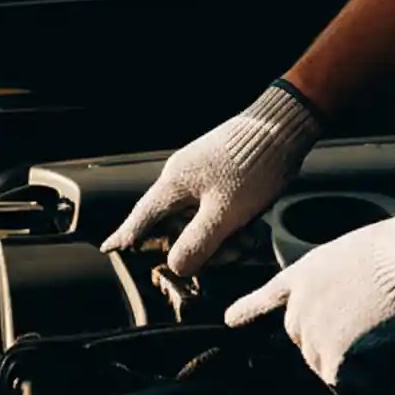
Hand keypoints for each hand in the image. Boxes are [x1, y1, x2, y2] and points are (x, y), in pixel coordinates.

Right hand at [100, 81, 320, 275]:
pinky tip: (252, 230)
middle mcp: (184, 179)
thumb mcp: (224, 213)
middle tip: (233, 254)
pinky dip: (233, 225)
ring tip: (249, 241)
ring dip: (224, 239)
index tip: (110, 248)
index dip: (127, 235)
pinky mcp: (224, 177)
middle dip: (204, 248)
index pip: (143, 216)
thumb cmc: (251, 168)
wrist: (284, 127)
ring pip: (203, 221)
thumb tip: (175, 267)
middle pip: (179, 227)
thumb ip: (197, 243)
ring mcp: (204, 177)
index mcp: (175, 184)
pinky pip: (219, 211)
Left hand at [224, 193, 394, 394]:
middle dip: (326, 343)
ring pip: (320, 361)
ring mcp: (313, 327)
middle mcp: (300, 302)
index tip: (230, 319)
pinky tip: (375, 372)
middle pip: (300, 338)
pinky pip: (339, 379)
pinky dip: (357, 381)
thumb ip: (342, 280)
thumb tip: (356, 302)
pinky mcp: (333, 349)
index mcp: (305, 272)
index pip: (269, 295)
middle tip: (362, 337)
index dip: (249, 309)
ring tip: (378, 348)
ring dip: (346, 363)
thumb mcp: (354, 254)